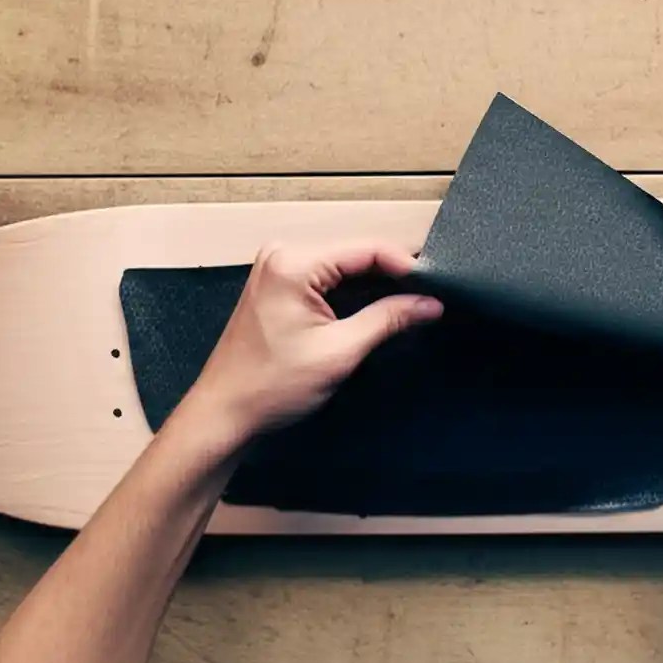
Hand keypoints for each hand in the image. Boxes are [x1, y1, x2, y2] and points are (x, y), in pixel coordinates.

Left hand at [179, 243, 442, 453]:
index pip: (367, 249)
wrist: (224, 413)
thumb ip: (388, 319)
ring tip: (414, 304)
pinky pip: (329, 278)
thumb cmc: (269, 387)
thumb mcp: (340, 352)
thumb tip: (429, 303)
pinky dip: (355, 293)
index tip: (438, 287)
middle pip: (357, 254)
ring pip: (346, 267)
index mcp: (293, 263)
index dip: (408, 266)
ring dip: (377, 286)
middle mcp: (283, 255)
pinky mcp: (280, 285)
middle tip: (431, 297)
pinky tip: (380, 309)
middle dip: (395, 276)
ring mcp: (279, 268)